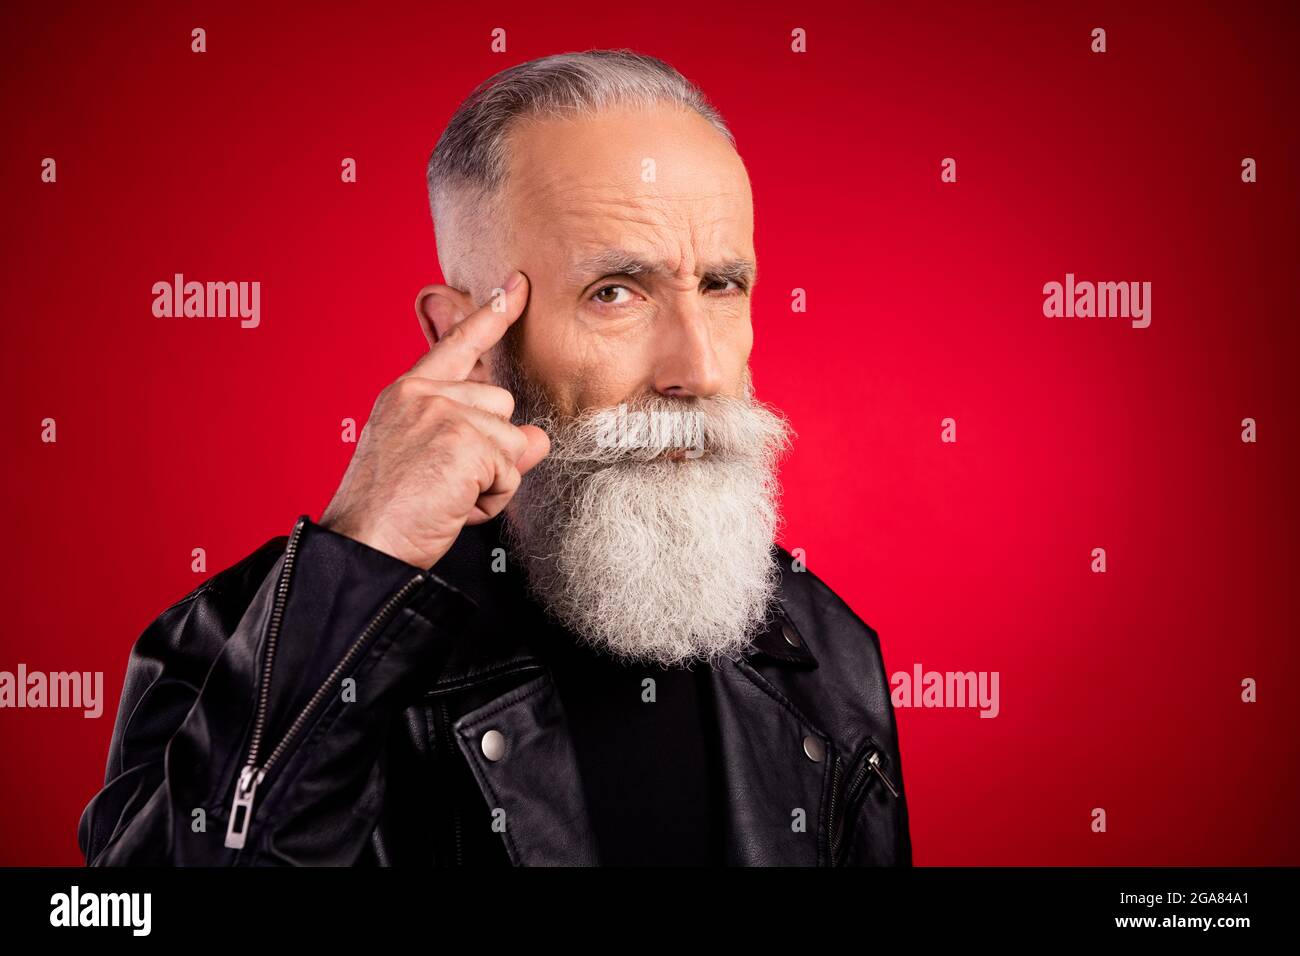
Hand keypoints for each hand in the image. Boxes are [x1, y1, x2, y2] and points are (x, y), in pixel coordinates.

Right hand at [320, 271, 549, 567]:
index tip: (517, 287)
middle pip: (502, 405)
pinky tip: (455, 507)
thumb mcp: (429, 461)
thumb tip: (535, 438)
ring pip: (513, 439)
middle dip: (492, 449)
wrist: (362, 543)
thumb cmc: (386, 512)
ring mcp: (444, 413)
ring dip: (494, 478)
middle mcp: (424, 394)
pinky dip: (492, 499)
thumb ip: (478, 438)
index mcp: (407, 392)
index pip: (457, 344)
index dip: (491, 315)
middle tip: (449, 482)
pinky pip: (511, 471)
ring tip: (449, 496)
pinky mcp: (465, 441)